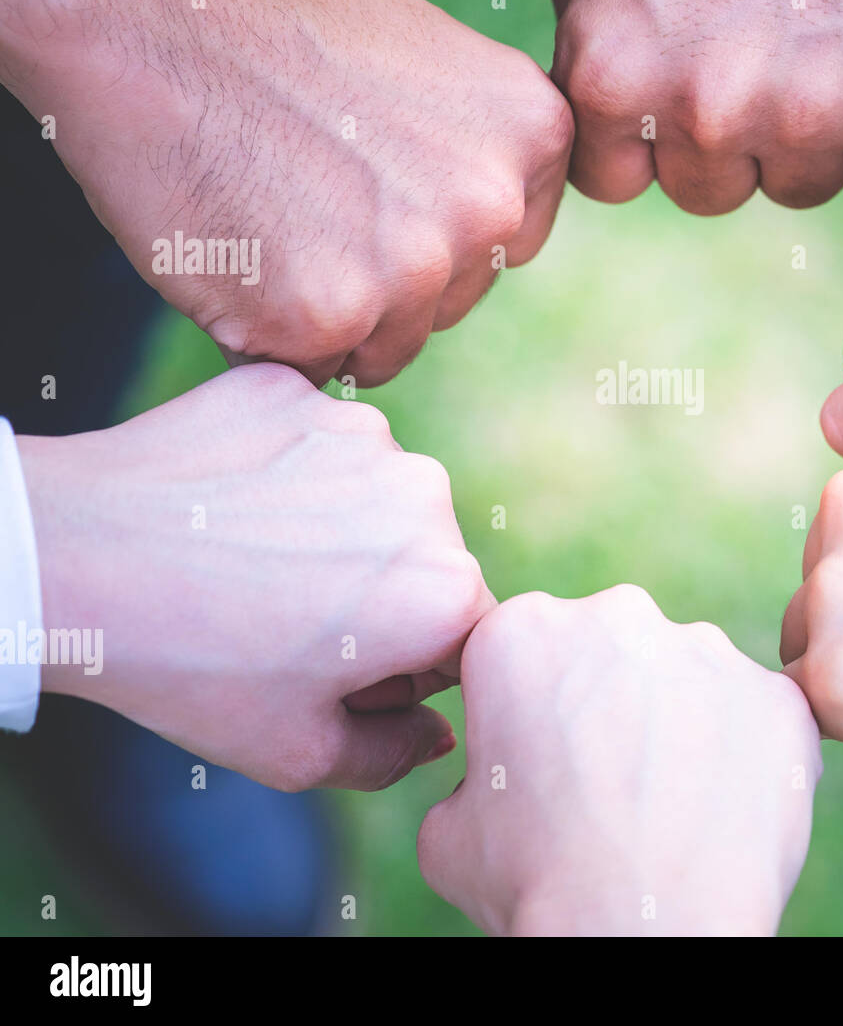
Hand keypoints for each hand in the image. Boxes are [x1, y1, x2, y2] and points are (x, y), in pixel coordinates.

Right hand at [0, 0, 572, 386]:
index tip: (374, 186)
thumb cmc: (282, 36)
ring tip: (272, 226)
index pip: (508, 243)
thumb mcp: (436, 63)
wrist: (147, 25)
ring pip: (387, 347)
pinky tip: (239, 259)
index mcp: (534, 132)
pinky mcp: (327, 317)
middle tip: (306, 200)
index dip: (435, 232)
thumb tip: (508, 221)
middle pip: (450, 302)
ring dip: (330, 315)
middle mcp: (491, 204)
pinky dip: (269, 335)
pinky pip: (313, 368)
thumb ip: (489, 148)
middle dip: (386, 278)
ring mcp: (413, 267)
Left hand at [19, 364, 494, 791]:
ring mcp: (363, 432)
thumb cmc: (190, 667)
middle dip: (381, 594)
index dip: (405, 668)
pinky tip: (231, 505)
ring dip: (340, 526)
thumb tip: (436, 730)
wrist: (72, 560)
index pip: (464, 637)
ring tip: (254, 559)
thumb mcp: (297, 753)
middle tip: (286, 619)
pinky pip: (317, 442)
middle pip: (428, 560)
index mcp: (445, 590)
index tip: (336, 670)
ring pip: (376, 494)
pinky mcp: (302, 392)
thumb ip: (393, 756)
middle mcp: (427, 496)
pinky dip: (288, 471)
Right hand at [418, 586, 820, 934]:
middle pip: (611, 649)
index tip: (540, 760)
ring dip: (677, 722)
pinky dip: (741, 755)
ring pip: (686, 676)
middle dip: (607, 701)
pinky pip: (754, 716)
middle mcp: (617, 617)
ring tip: (668, 805)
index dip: (529, 710)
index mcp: (523, 631)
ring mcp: (706, 650)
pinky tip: (720, 813)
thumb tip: (494, 778)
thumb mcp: (450, 828)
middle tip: (606, 782)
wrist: (644, 934)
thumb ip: (473, 771)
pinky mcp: (776, 695)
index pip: (526, 652)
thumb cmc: (535, 885)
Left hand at [548, 0, 842, 213]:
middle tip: (756, 55)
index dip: (647, 140)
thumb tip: (601, 138)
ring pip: (801, 184)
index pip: (616, 182)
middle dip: (725, 143)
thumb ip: (583, 58)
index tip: (676, 92)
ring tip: (817, 37)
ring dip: (808, 135)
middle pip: (710, 193)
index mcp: (613, 81)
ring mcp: (805, 114)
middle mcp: (704, 113)